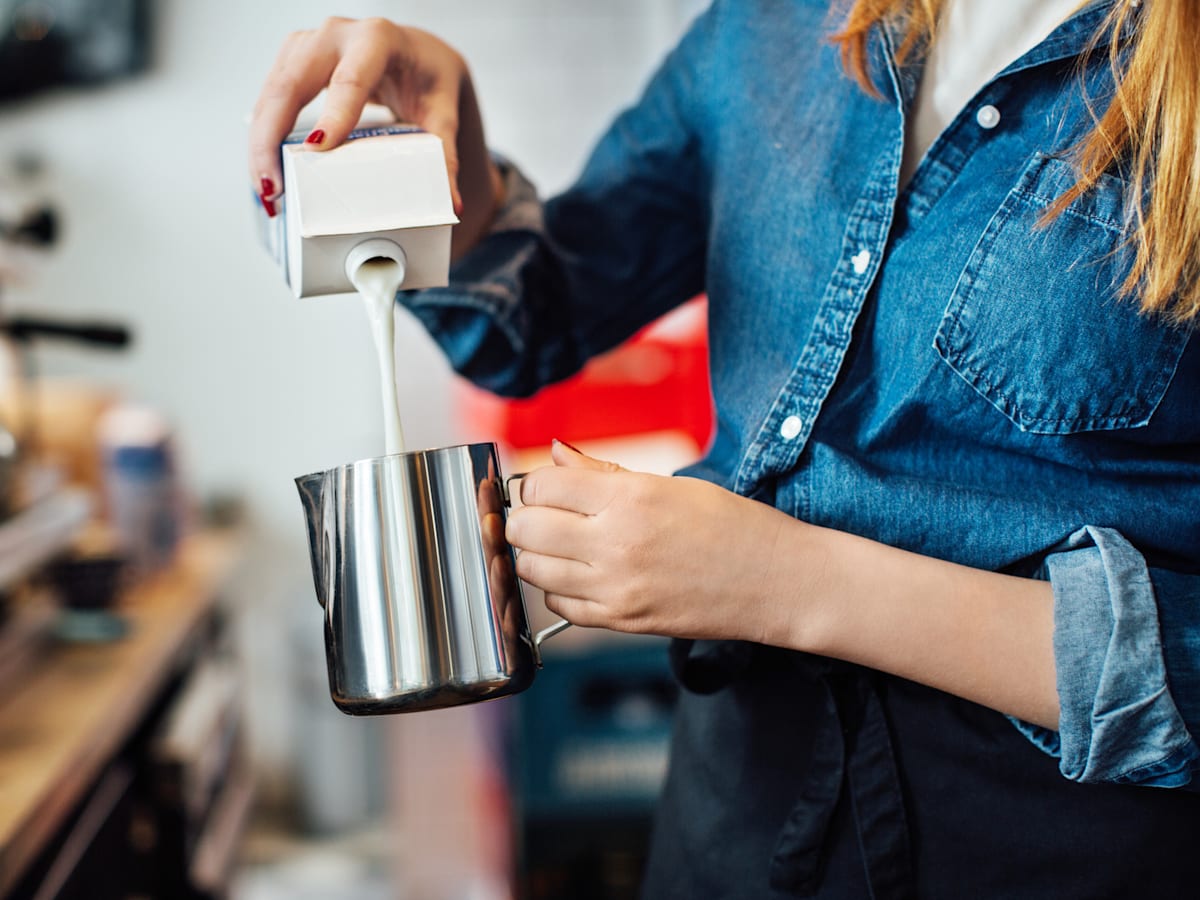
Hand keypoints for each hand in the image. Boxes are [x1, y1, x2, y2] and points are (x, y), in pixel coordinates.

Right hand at [248, 17, 501, 252]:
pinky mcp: (293, 60)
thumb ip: (445, 155)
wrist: (417, 55)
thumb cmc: (427, 79)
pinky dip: (263, 136)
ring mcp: (309, 44)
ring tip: (266, 190)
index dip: (333, 114)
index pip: (351, 78)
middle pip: (291, 83)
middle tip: (272, 187)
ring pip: (271, 91)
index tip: (318, 149)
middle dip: (273, 137)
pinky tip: (263, 169)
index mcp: (378, 39)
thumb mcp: (442, 113)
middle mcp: (336, 34)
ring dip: (260, 143)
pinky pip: (269, 98)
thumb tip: (450, 203)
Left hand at [508, 443, 1059, 727]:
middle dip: (526, 519)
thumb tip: (555, 453)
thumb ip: (603, 473)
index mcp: (630, 499)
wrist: (778, 582)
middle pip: (526, 530)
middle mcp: (616, 544)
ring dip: (538, 555)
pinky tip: (582, 576)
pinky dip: (559, 590)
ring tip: (563, 545)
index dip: (536, 484)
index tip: (547, 487)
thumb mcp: (670, 484)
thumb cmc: (733, 526)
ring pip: (533, 572)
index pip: (542, 487)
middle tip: (545, 515)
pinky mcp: (622, 622)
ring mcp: (616, 589)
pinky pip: (559, 607)